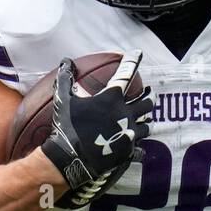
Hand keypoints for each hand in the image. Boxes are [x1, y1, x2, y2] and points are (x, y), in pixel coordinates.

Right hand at [41, 52, 151, 190]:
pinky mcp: (128, 151)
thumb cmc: (66, 126)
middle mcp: (125, 114)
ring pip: (146, 125)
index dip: (133, 60)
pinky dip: (139, 145)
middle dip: (148, 97)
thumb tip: (66, 61)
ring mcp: (129, 134)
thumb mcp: (63, 100)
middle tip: (147, 94)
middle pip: (147, 102)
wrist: (70, 158)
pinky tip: (137, 145)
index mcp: (112, 98)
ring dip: (145, 121)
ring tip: (144, 120)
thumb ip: (65, 78)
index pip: (127, 72)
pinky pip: (140, 147)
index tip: (138, 52)